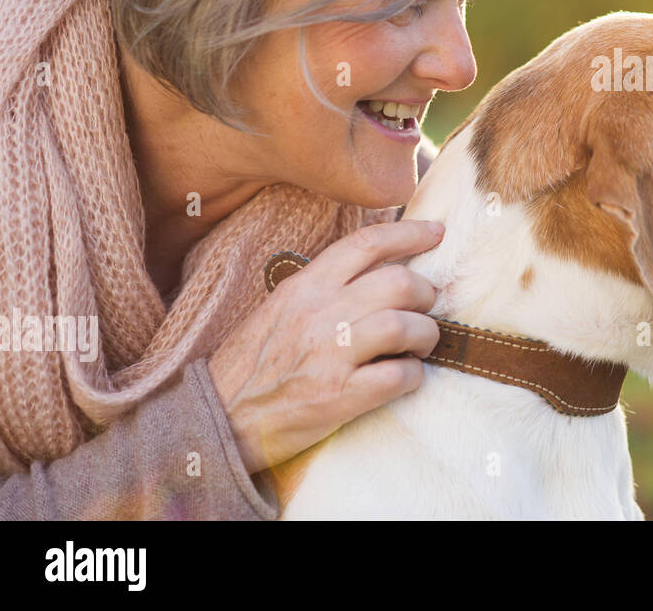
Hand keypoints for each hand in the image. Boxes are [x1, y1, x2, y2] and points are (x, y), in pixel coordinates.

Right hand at [208, 220, 443, 473]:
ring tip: (421, 345)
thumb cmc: (251, 364)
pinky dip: (414, 375)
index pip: (367, 243)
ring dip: (426, 335)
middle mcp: (319, 314)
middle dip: (425, 294)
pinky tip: (406, 377)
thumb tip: (381, 271)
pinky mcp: (339, 397)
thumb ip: (325, 288)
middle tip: (427, 307)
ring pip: (406, 326)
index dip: (410, 233)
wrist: (216, 419)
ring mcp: (329, 355)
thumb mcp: (280, 309)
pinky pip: (400, 376)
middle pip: (399, 283)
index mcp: (304, 287)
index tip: (437, 233)